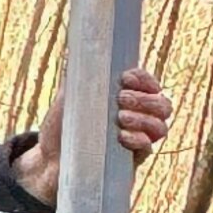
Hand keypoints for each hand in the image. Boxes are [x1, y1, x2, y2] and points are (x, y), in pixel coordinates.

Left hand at [13, 67, 174, 202]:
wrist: (49, 162)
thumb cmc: (60, 128)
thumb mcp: (67, 97)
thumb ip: (79, 75)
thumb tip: (81, 50)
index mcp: (126, 98)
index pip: (149, 84)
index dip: (144, 79)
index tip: (126, 78)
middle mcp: (136, 118)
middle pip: (162, 105)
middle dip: (146, 98)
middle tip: (121, 98)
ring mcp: (136, 140)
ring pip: (160, 126)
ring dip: (144, 118)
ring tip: (120, 117)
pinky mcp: (131, 161)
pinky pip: (148, 148)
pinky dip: (139, 139)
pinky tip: (122, 136)